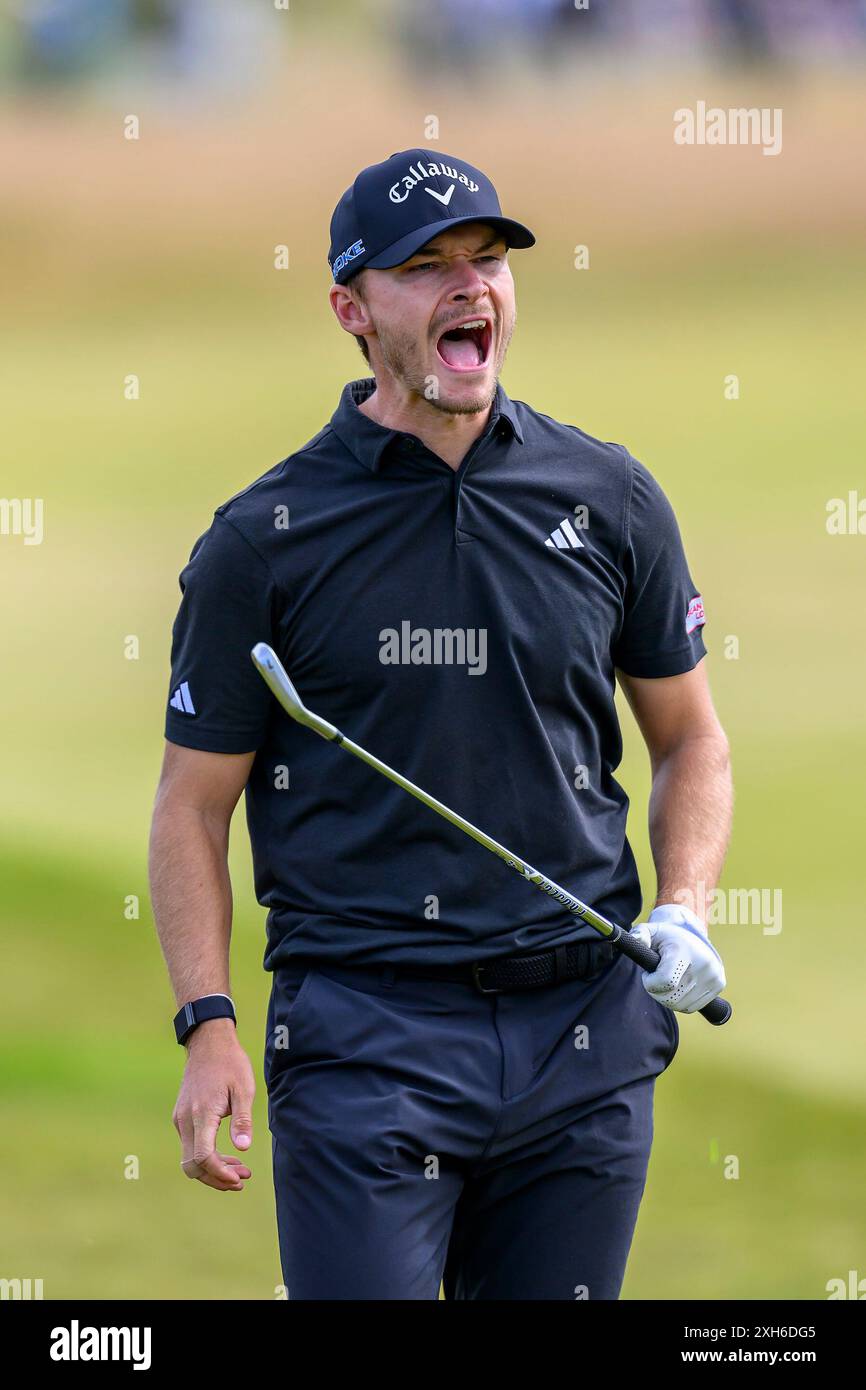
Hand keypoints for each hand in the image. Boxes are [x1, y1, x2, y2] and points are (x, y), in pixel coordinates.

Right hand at [172, 1018, 255, 1191]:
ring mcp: (180, 1119)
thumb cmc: (230, 1063)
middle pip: (192, 1166)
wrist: (208, 1042)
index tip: (239, 1179)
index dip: (219, 1174)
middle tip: (242, 1180)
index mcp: (201, 1114)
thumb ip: (242, 1120)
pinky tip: (228, 1154)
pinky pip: (190, 1145)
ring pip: (190, 1158)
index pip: (202, 1157)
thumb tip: (243, 1149)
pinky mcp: (181, 1117)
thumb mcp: (244, 1088)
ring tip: (240, 1171)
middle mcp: (185, 1120)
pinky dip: (207, 1156)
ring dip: (213, 1169)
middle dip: (216, 1178)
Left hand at [629, 903, 725, 1013]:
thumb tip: (639, 940)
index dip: (650, 982)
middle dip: (657, 992)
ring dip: (668, 998)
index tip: (648, 974)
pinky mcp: (719, 985)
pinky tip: (680, 985)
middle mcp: (703, 963)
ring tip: (669, 979)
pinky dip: (680, 1001)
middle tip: (657, 977)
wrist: (693, 935)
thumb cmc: (666, 938)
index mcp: (684, 950)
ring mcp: (713, 975)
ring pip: (680, 1006)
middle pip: (671, 998)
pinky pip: (691, 1007)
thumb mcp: (650, 931)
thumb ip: (639, 935)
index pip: (666, 982)